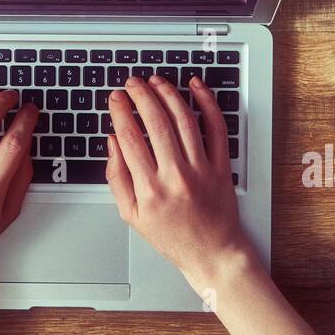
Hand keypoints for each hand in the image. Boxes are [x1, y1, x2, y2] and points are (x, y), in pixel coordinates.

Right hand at [105, 75, 248, 287]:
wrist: (212, 252)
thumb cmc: (172, 236)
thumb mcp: (132, 215)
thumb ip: (117, 177)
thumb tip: (113, 142)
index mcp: (150, 189)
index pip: (131, 138)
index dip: (121, 112)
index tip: (115, 98)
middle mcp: (176, 176)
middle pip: (156, 123)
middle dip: (141, 95)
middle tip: (133, 83)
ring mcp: (202, 169)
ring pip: (184, 120)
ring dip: (168, 94)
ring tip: (156, 81)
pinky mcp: (222, 166)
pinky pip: (216, 127)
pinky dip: (207, 103)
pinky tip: (195, 87)